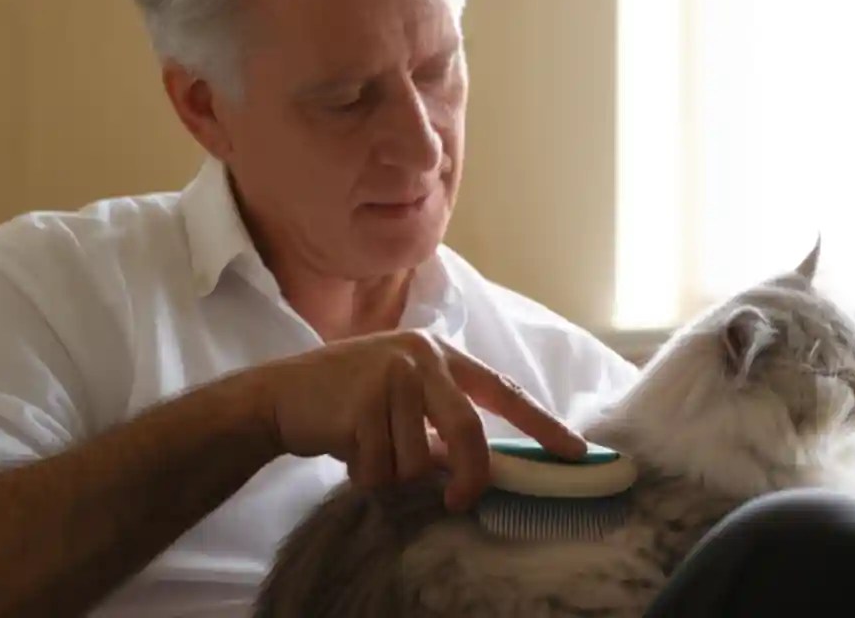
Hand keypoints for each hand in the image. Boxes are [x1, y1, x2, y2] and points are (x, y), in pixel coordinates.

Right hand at [252, 329, 587, 510]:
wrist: (279, 395)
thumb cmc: (346, 401)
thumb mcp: (401, 398)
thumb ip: (439, 422)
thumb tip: (476, 468)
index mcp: (439, 353)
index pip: (503, 390)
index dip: (542, 423)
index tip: (575, 451)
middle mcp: (421, 357)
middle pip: (467, 431)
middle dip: (468, 476)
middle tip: (458, 501)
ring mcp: (391, 376)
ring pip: (418, 460)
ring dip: (392, 472)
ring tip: (365, 449)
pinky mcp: (362, 403)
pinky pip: (382, 466)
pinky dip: (365, 474)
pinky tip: (346, 447)